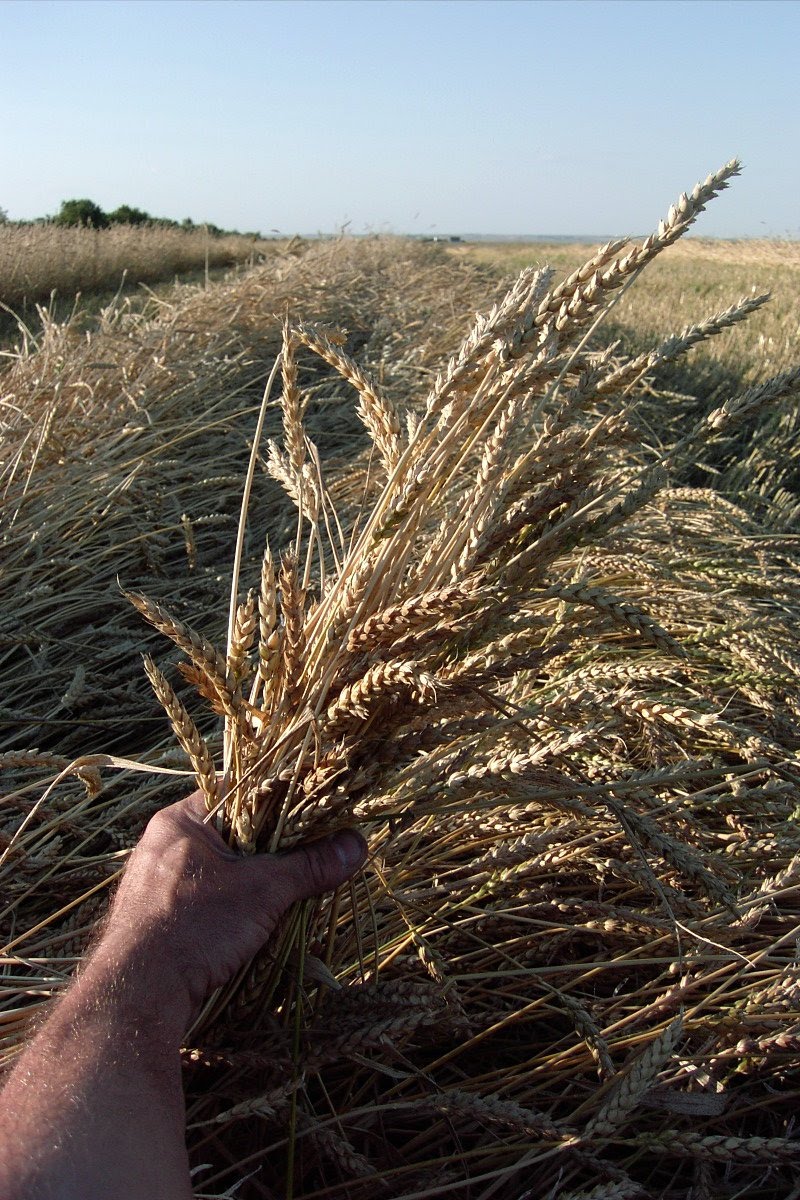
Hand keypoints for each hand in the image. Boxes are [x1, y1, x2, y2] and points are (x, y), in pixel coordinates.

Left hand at [95, 793, 366, 1029]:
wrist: (136, 995)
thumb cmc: (194, 925)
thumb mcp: (262, 890)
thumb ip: (309, 865)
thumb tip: (356, 844)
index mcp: (181, 821)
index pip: (240, 791)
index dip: (281, 798)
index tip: (317, 809)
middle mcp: (166, 845)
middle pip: (236, 833)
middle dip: (276, 848)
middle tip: (315, 854)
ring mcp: (159, 884)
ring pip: (225, 871)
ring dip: (260, 883)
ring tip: (295, 892)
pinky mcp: (161, 920)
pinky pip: (210, 901)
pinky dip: (239, 908)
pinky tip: (262, 924)